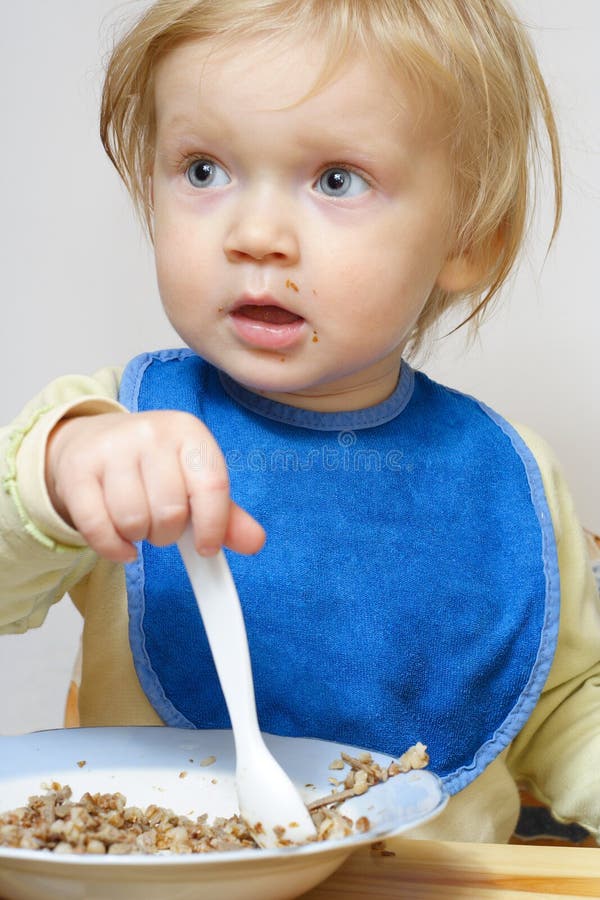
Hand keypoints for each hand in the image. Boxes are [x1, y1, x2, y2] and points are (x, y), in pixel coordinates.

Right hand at [45, 411, 265, 562]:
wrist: (93, 441)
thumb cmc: (154, 467)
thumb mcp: (193, 480)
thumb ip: (226, 514)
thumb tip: (255, 542)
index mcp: (189, 432)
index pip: (211, 486)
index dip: (212, 526)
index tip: (207, 548)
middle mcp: (151, 433)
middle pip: (170, 511)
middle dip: (168, 533)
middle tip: (162, 526)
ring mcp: (111, 448)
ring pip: (133, 521)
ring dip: (138, 537)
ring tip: (139, 523)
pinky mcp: (77, 469)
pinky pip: (97, 527)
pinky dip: (112, 548)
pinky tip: (120, 543)